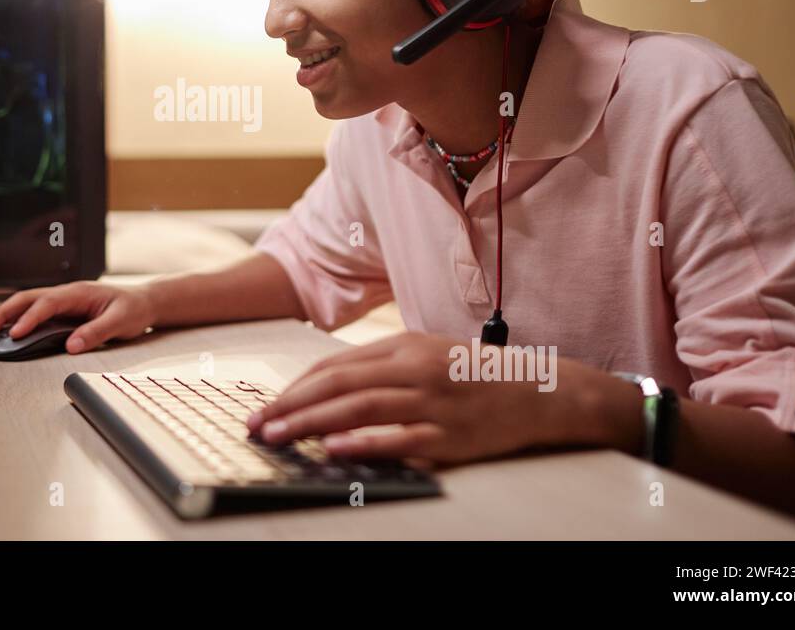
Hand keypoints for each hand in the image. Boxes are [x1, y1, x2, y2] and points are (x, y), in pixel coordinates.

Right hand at [0, 281, 157, 354]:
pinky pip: (35, 312)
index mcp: (79, 293)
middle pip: (27, 298)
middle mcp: (67, 293)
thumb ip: (96, 333)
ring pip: (27, 303)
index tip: (16, 334)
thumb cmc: (133, 309)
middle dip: (4, 314)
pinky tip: (6, 333)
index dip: (30, 318)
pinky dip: (17, 320)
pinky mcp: (62, 311)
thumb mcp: (121, 322)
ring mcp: (62, 301)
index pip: (48, 303)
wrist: (143, 302)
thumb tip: (71, 346)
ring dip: (6, 316)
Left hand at [244, 332, 582, 465]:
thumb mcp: (423, 353)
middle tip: (258, 424)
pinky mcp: (448, 436)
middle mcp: (413, 369)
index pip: (334, 365)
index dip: (295, 386)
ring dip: (312, 423)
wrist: (536, 390)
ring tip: (280, 436)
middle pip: (338, 385)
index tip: (265, 405)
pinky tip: (335, 448)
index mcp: (402, 346)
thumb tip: (325, 385)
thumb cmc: (471, 373)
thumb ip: (378, 366)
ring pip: (360, 409)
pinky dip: (364, 443)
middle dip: (291, 405)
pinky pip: (398, 440)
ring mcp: (430, 401)